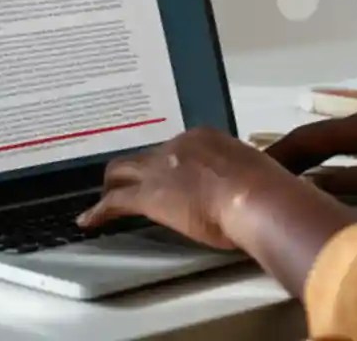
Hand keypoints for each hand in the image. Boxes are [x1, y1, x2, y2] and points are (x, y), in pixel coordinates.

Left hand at [78, 127, 356, 297]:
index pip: (177, 148)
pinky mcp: (149, 196)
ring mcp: (161, 168)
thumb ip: (246, 176)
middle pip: (146, 155)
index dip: (169, 163)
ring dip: (113, 185)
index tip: (169, 175)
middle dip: (136, 169)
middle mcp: (179, 145)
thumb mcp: (258, 174)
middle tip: (129, 183)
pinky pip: (115, 202)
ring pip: (123, 171)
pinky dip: (99, 211)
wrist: (256, 198)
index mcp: (206, 138)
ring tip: (104, 198)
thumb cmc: (267, 191)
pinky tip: (89, 220)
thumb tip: (258, 189)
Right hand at [265, 110, 356, 202]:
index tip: (256, 168)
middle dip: (286, 154)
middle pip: (315, 137)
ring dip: (303, 158)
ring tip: (279, 176)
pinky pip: (341, 150)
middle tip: (259, 174)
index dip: (280, 152)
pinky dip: (322, 162)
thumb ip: (347, 180)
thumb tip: (307, 183)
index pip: (308, 137)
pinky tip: (316, 177)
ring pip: (328, 143)